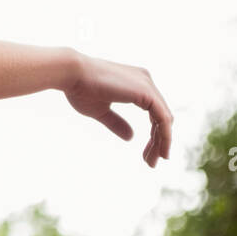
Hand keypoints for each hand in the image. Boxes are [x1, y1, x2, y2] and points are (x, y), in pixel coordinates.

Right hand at [61, 51, 172, 166]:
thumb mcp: (100, 110)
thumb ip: (117, 122)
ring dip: (162, 143)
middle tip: (150, 162)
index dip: (154, 135)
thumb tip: (131, 137)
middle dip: (159, 141)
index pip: (155, 113)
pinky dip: (164, 136)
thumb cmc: (80, 88)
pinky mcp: (146, 92)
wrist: (71, 73)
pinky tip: (159, 151)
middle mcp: (145, 81)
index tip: (147, 154)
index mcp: (136, 83)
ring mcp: (147, 85)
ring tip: (152, 161)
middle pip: (162, 117)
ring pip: (165, 120)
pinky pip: (163, 119)